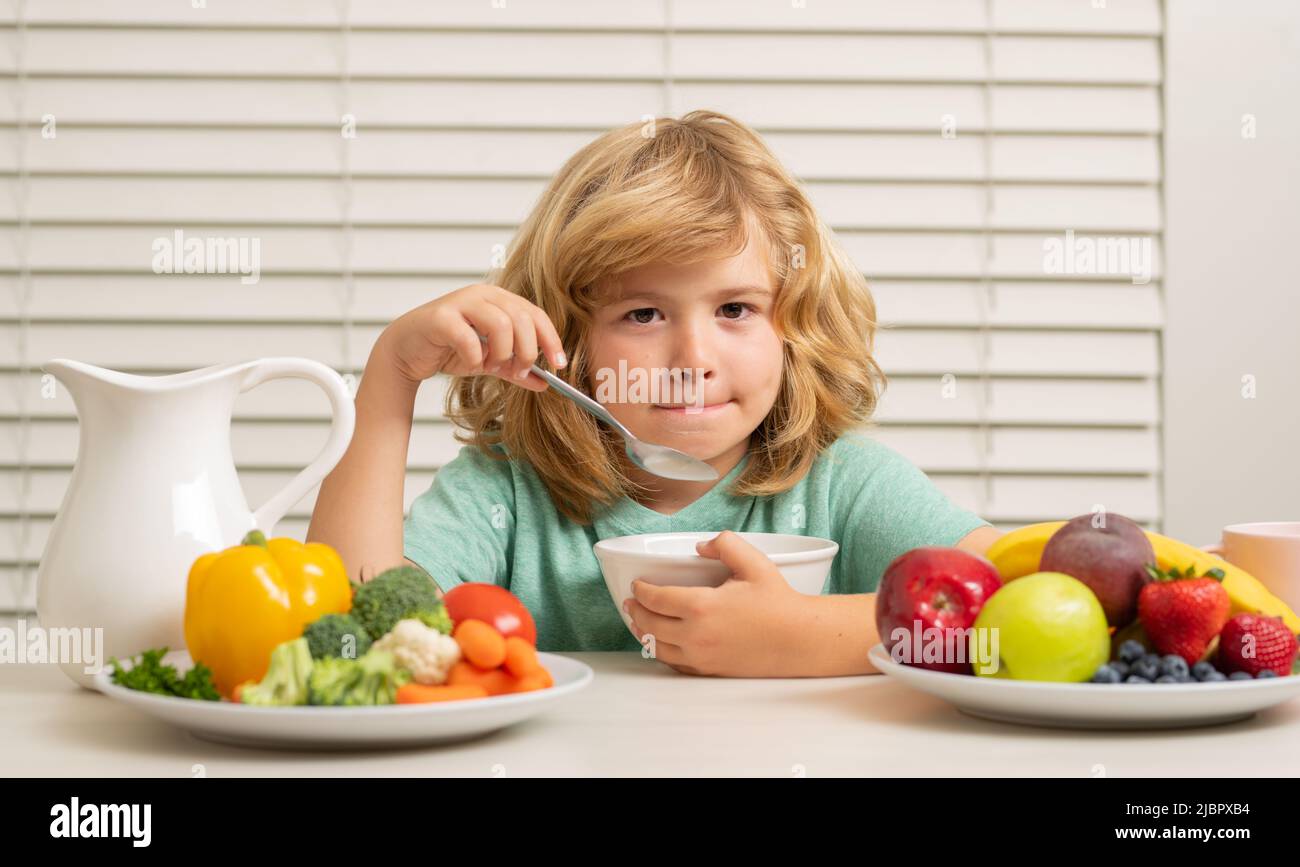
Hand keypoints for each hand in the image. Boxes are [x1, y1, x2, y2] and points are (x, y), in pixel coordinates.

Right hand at [379, 283, 565, 391]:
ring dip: (502, 353)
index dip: (550, 340)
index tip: (558, 365)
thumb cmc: (449, 349)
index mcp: (499, 300)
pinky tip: (470, 362)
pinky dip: (475, 356)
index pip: (536, 315)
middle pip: (522, 318)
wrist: (408, 351)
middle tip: (519, 371)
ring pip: (501, 324)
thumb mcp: (490, 361)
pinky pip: (469, 338)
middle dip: (527, 351)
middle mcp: (483, 295)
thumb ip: (516, 369)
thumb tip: (545, 383)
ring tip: (491, 365)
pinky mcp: (441, 317)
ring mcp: (461, 303)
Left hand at [624, 531, 812, 676]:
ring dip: (645, 634)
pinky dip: (663, 653)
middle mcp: (696, 635)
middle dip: (637, 612)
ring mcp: (702, 657)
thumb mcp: (754, 563)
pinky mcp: (710, 671)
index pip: (657, 599)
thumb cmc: (778, 602)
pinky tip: (663, 644)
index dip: (641, 591)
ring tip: (640, 623)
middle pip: (651, 624)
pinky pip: (676, 664)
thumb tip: (700, 547)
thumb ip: (725, 545)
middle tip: (631, 603)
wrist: (799, 640)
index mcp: (702, 606)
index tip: (637, 585)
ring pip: (659, 648)